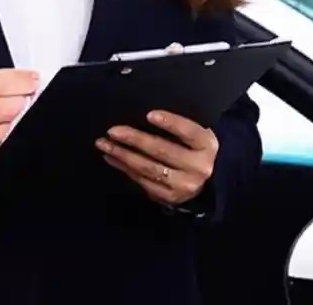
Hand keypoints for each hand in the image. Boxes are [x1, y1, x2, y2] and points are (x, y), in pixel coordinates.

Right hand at [0, 68, 37, 186]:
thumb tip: (25, 83)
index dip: (18, 81)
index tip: (34, 80)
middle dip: (22, 102)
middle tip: (32, 98)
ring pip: (3, 131)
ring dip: (19, 123)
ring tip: (22, 116)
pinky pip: (1, 150)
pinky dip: (12, 141)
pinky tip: (13, 135)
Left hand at [95, 110, 218, 205]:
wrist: (208, 182)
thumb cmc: (194, 148)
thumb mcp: (195, 135)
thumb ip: (178, 126)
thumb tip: (143, 114)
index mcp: (207, 145)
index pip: (189, 132)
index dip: (170, 123)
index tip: (149, 115)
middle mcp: (199, 167)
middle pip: (162, 151)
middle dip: (134, 139)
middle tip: (112, 131)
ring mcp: (184, 185)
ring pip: (149, 168)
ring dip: (123, 155)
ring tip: (104, 144)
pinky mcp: (170, 197)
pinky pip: (143, 181)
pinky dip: (125, 168)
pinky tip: (111, 158)